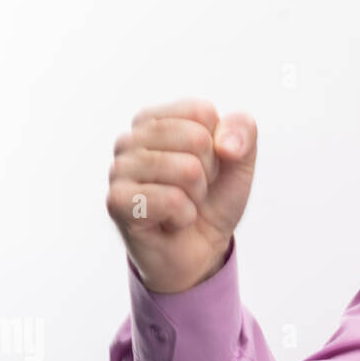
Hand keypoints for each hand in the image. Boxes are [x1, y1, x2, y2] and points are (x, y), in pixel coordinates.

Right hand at [106, 99, 256, 293]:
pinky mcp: (116, 201)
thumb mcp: (240, 160)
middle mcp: (130, 138)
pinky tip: (172, 221)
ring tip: (184, 203)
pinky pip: (172, 200)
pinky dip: (184, 216)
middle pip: (196, 138)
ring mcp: (118, 169)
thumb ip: (243, 131)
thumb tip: (224, 143)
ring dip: (197, 195)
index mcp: (156, 119)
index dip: (218, 143)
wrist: (199, 249)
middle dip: (209, 170)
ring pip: (186, 169)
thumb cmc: (213, 198)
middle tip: (194, 188)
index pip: (201, 112)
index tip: (207, 164)